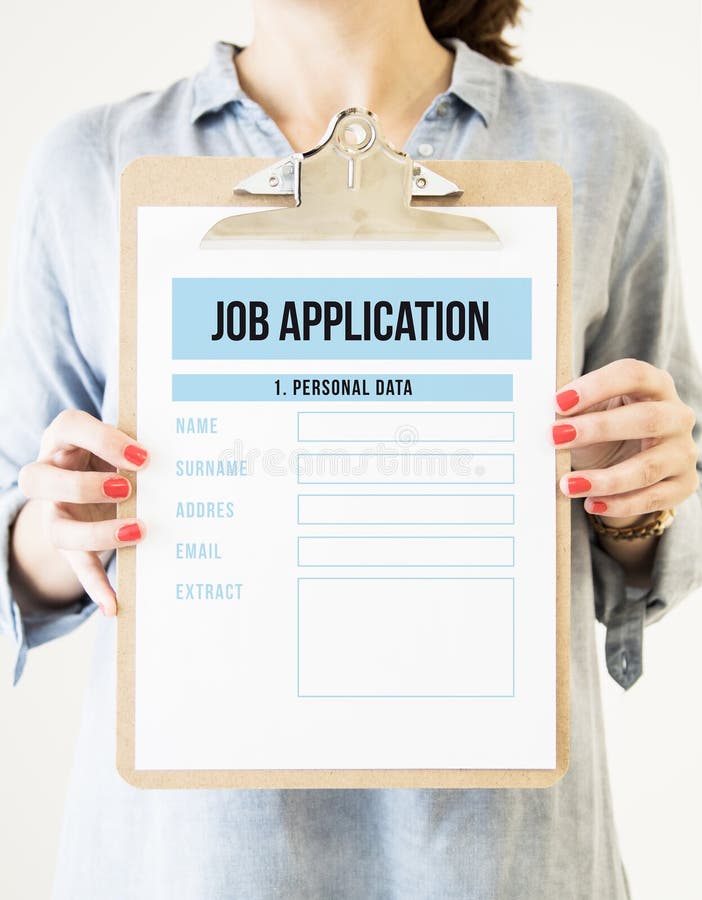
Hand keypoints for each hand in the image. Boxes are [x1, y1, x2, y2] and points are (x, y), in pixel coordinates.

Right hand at [17, 409, 148, 615]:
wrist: (92, 473)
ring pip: (55, 529)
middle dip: (83, 486)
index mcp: (65, 436)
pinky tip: (114, 606)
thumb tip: (189, 456)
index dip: (103, 440)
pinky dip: (96, 587)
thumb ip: (139, 445)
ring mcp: (53, 511)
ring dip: (95, 533)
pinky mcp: (67, 542)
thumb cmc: (114, 450)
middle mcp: (49, 472)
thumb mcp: (122, 440)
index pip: (70, 427)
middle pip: (38, 479)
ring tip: (137, 531)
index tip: (142, 456)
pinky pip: (77, 566)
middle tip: (126, 489)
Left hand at [552, 359, 698, 523]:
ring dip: (605, 478)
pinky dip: (619, 504)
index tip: (559, 402)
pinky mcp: (683, 484)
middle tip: (556, 437)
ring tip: (568, 485)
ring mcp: (682, 452)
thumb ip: (574, 411)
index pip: (634, 375)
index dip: (597, 386)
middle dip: (598, 428)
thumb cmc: (605, 432)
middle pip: (646, 418)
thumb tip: (544, 418)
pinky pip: (653, 498)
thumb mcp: (591, 414)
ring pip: (648, 467)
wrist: (628, 467)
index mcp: (654, 386)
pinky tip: (591, 503)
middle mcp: (676, 416)